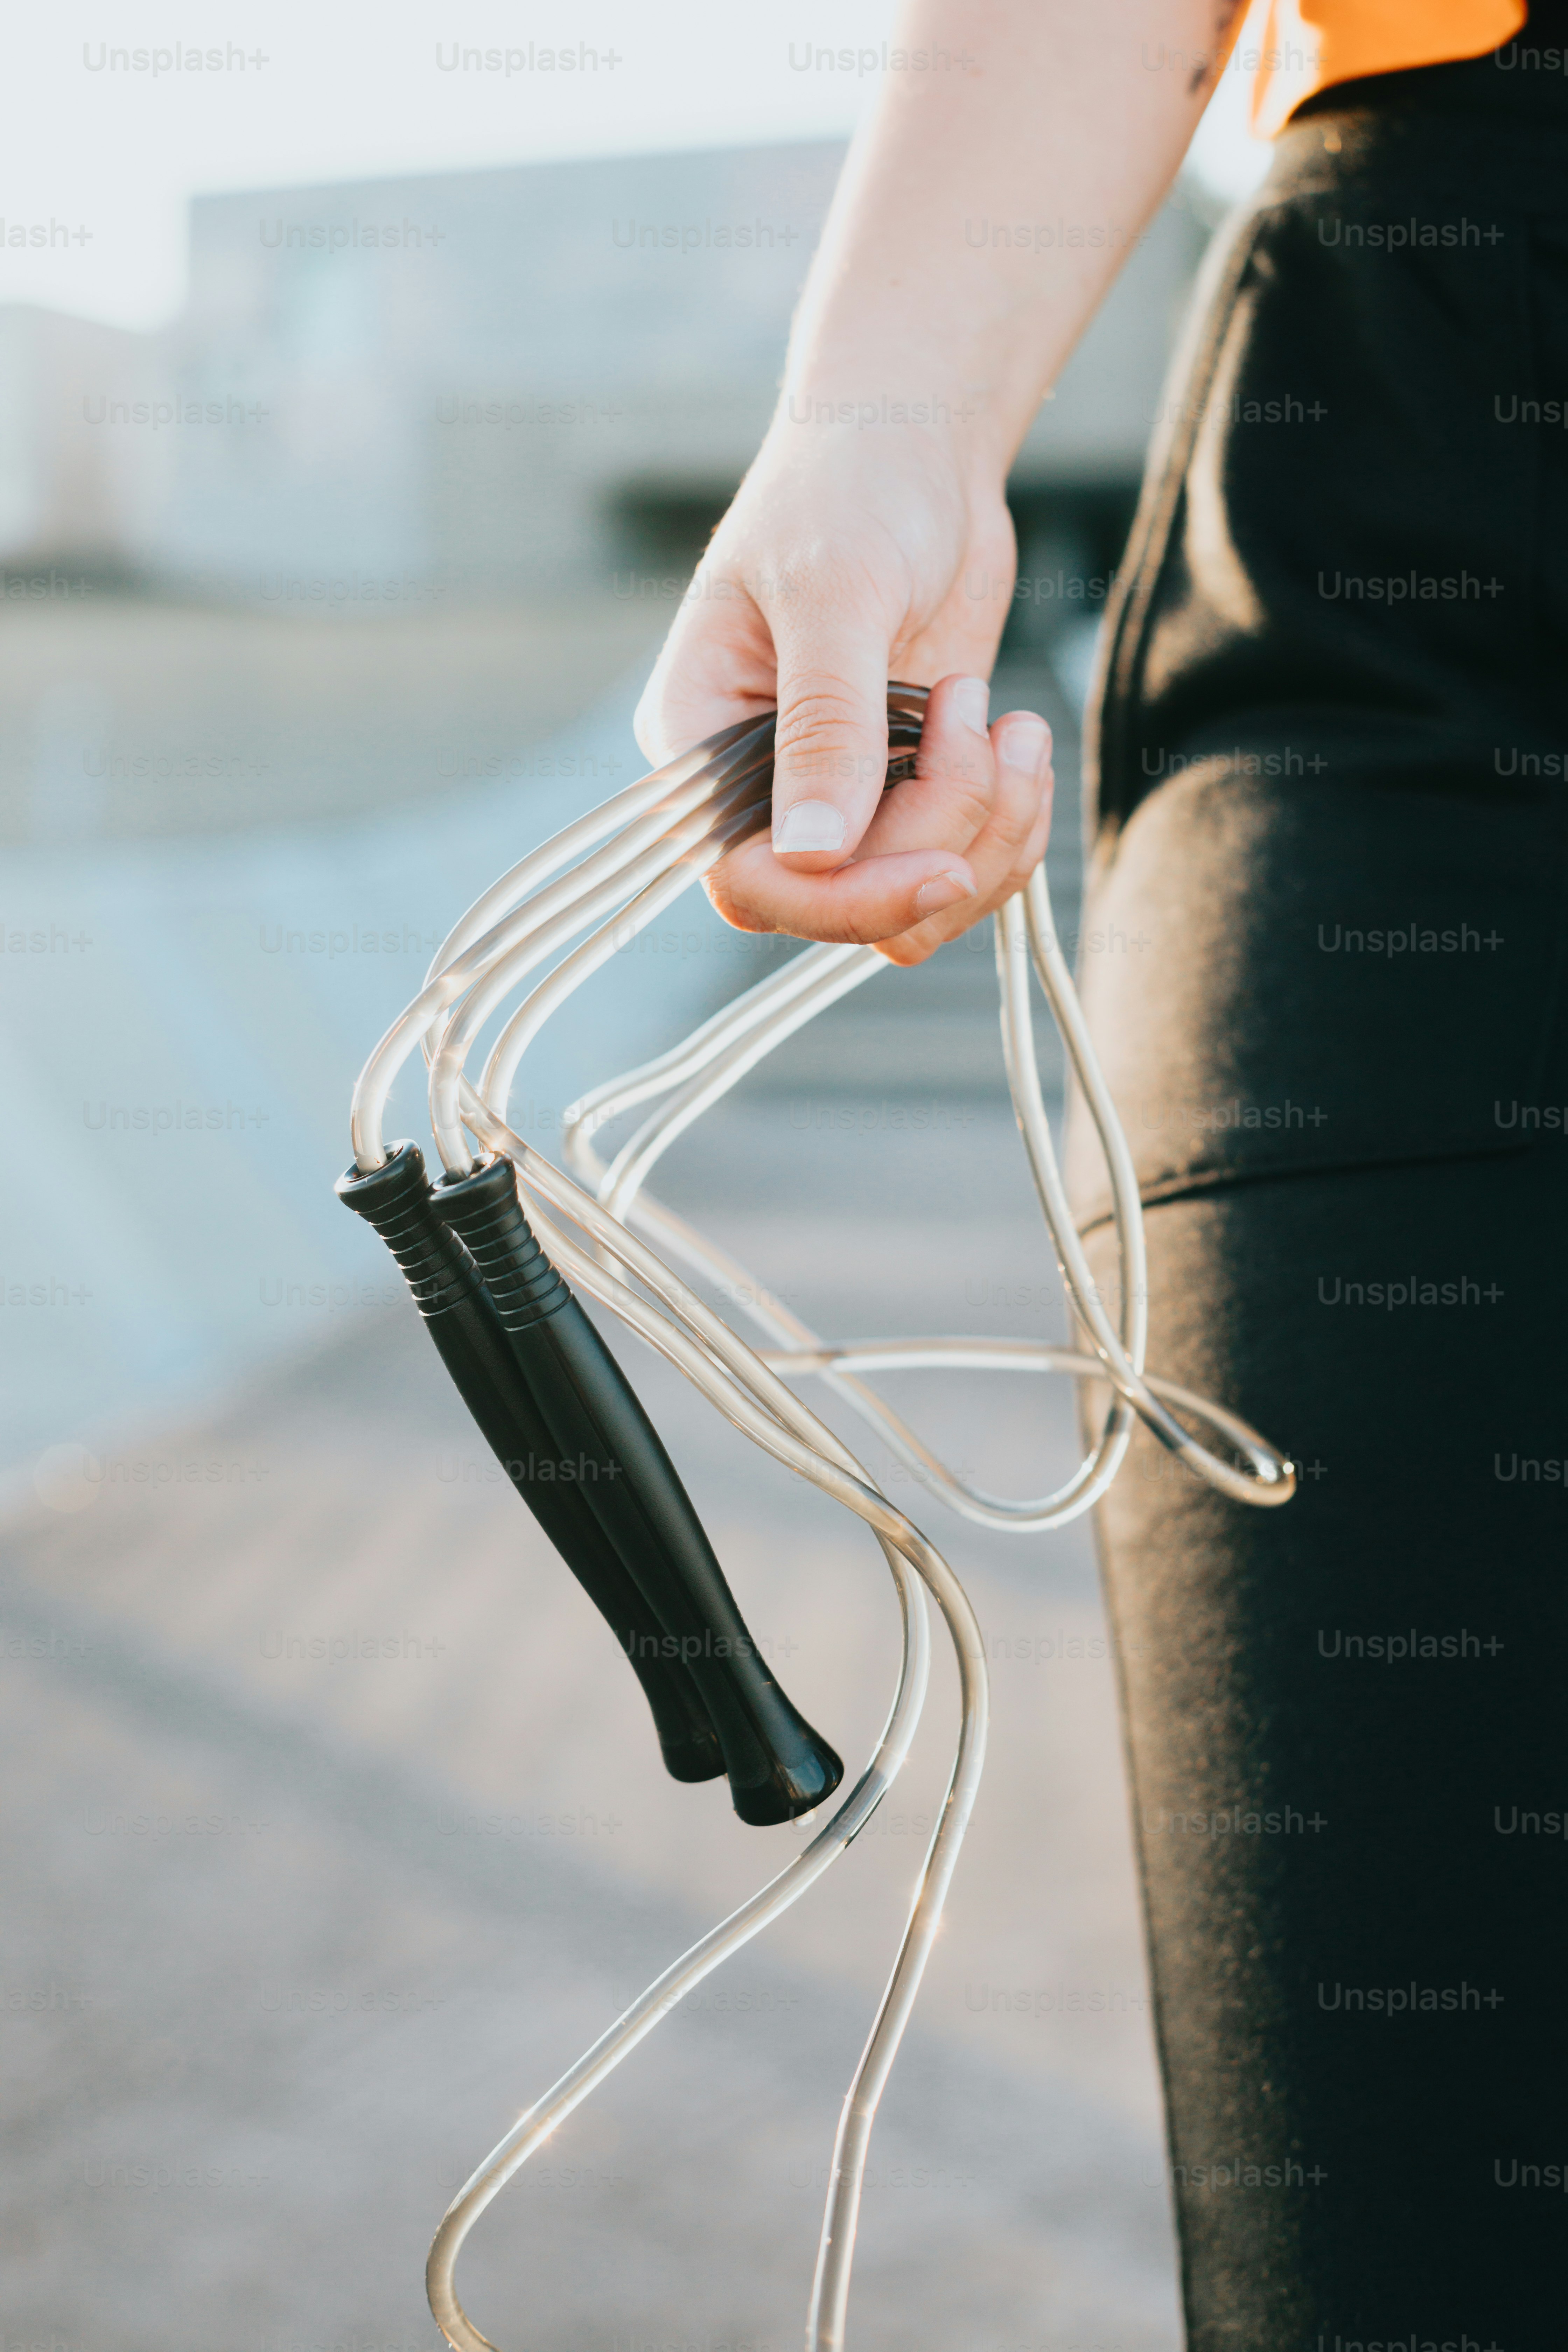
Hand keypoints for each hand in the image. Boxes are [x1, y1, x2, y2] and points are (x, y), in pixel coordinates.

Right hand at [633, 426, 1052, 966]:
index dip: (846, 902)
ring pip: (914, 904)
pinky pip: (962, 866)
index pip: (753, 884)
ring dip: (990, 834)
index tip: (943, 868)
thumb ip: (825, 724)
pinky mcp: (909, 793)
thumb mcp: (836, 594)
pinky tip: (1020, 735)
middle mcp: (760, 793)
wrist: (916, 449)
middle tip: (981, 718)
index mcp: (701, 747)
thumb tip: (811, 855)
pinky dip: (1011, 823)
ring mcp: (840, 800)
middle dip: (941, 840)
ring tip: (1013, 726)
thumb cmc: (852, 492)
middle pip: (845, 905)